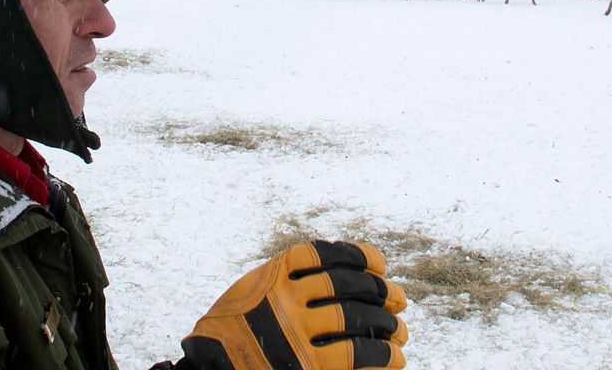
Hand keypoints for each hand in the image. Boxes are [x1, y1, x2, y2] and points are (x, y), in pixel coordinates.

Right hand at [180, 240, 407, 369]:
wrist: (211, 368)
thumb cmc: (235, 332)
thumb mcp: (252, 291)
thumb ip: (286, 278)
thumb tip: (342, 271)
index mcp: (274, 275)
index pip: (328, 255)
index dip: (361, 257)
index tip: (380, 265)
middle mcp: (285, 299)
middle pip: (348, 286)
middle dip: (381, 292)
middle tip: (399, 300)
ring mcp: (295, 332)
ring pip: (355, 318)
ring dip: (386, 323)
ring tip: (400, 332)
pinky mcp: (306, 367)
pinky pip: (354, 356)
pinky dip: (380, 355)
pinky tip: (394, 358)